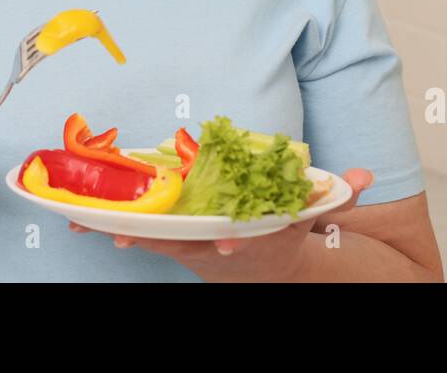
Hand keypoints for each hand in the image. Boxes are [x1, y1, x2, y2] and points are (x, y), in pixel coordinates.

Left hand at [69, 168, 374, 281]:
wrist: (276, 269)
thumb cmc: (289, 235)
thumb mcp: (316, 219)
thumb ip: (337, 196)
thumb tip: (365, 177)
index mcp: (250, 240)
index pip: (237, 239)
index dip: (229, 240)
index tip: (223, 244)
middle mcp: (218, 248)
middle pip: (182, 242)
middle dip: (153, 236)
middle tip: (120, 230)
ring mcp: (194, 247)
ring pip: (154, 239)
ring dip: (120, 229)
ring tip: (81, 220)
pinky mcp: (177, 242)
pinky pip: (143, 233)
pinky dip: (115, 226)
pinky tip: (83, 219)